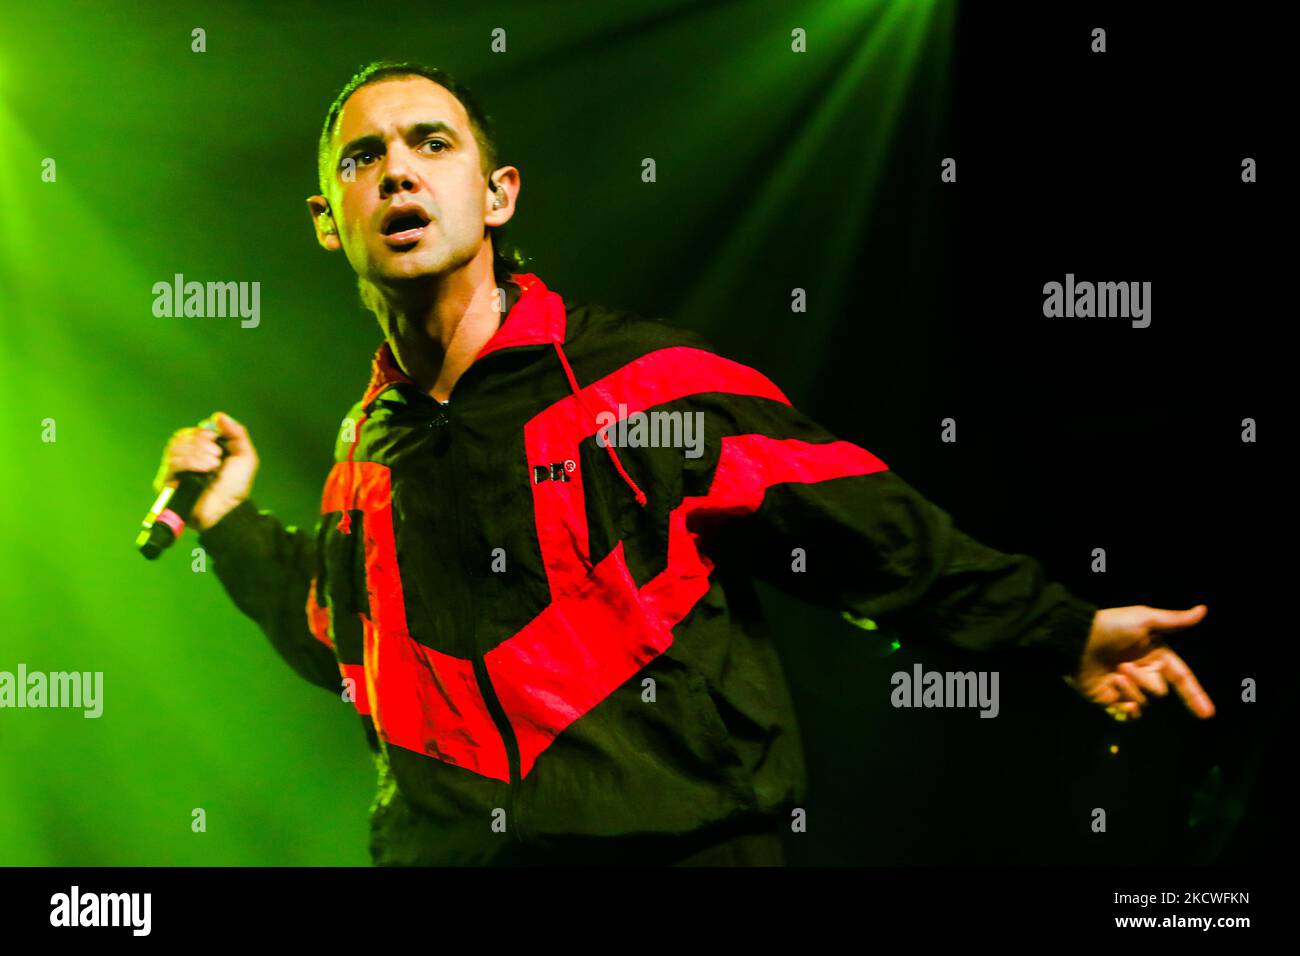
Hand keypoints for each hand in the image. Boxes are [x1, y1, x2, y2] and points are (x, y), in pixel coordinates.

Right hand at [153, 411, 259, 530]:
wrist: (228, 509)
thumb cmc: (236, 486)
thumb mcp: (244, 456)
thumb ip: (236, 433)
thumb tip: (218, 415)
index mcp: (200, 451)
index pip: (190, 432)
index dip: (202, 432)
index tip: (215, 439)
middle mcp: (184, 459)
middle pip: (180, 437)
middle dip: (201, 443)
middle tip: (217, 457)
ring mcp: (174, 471)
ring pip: (174, 448)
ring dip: (197, 454)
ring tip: (213, 466)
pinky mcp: (167, 483)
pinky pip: (171, 463)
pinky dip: (189, 462)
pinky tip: (204, 470)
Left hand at [1068, 604, 1214, 720]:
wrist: (1076, 641)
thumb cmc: (1110, 626)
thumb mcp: (1144, 619)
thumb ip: (1175, 620)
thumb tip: (1203, 609)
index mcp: (1155, 656)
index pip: (1181, 678)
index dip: (1195, 695)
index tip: (1208, 714)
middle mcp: (1144, 673)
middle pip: (1160, 690)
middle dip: (1145, 680)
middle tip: (1123, 666)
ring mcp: (1127, 688)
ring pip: (1145, 702)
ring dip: (1131, 690)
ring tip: (1114, 674)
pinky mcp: (1111, 699)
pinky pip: (1129, 713)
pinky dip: (1126, 707)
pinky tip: (1115, 693)